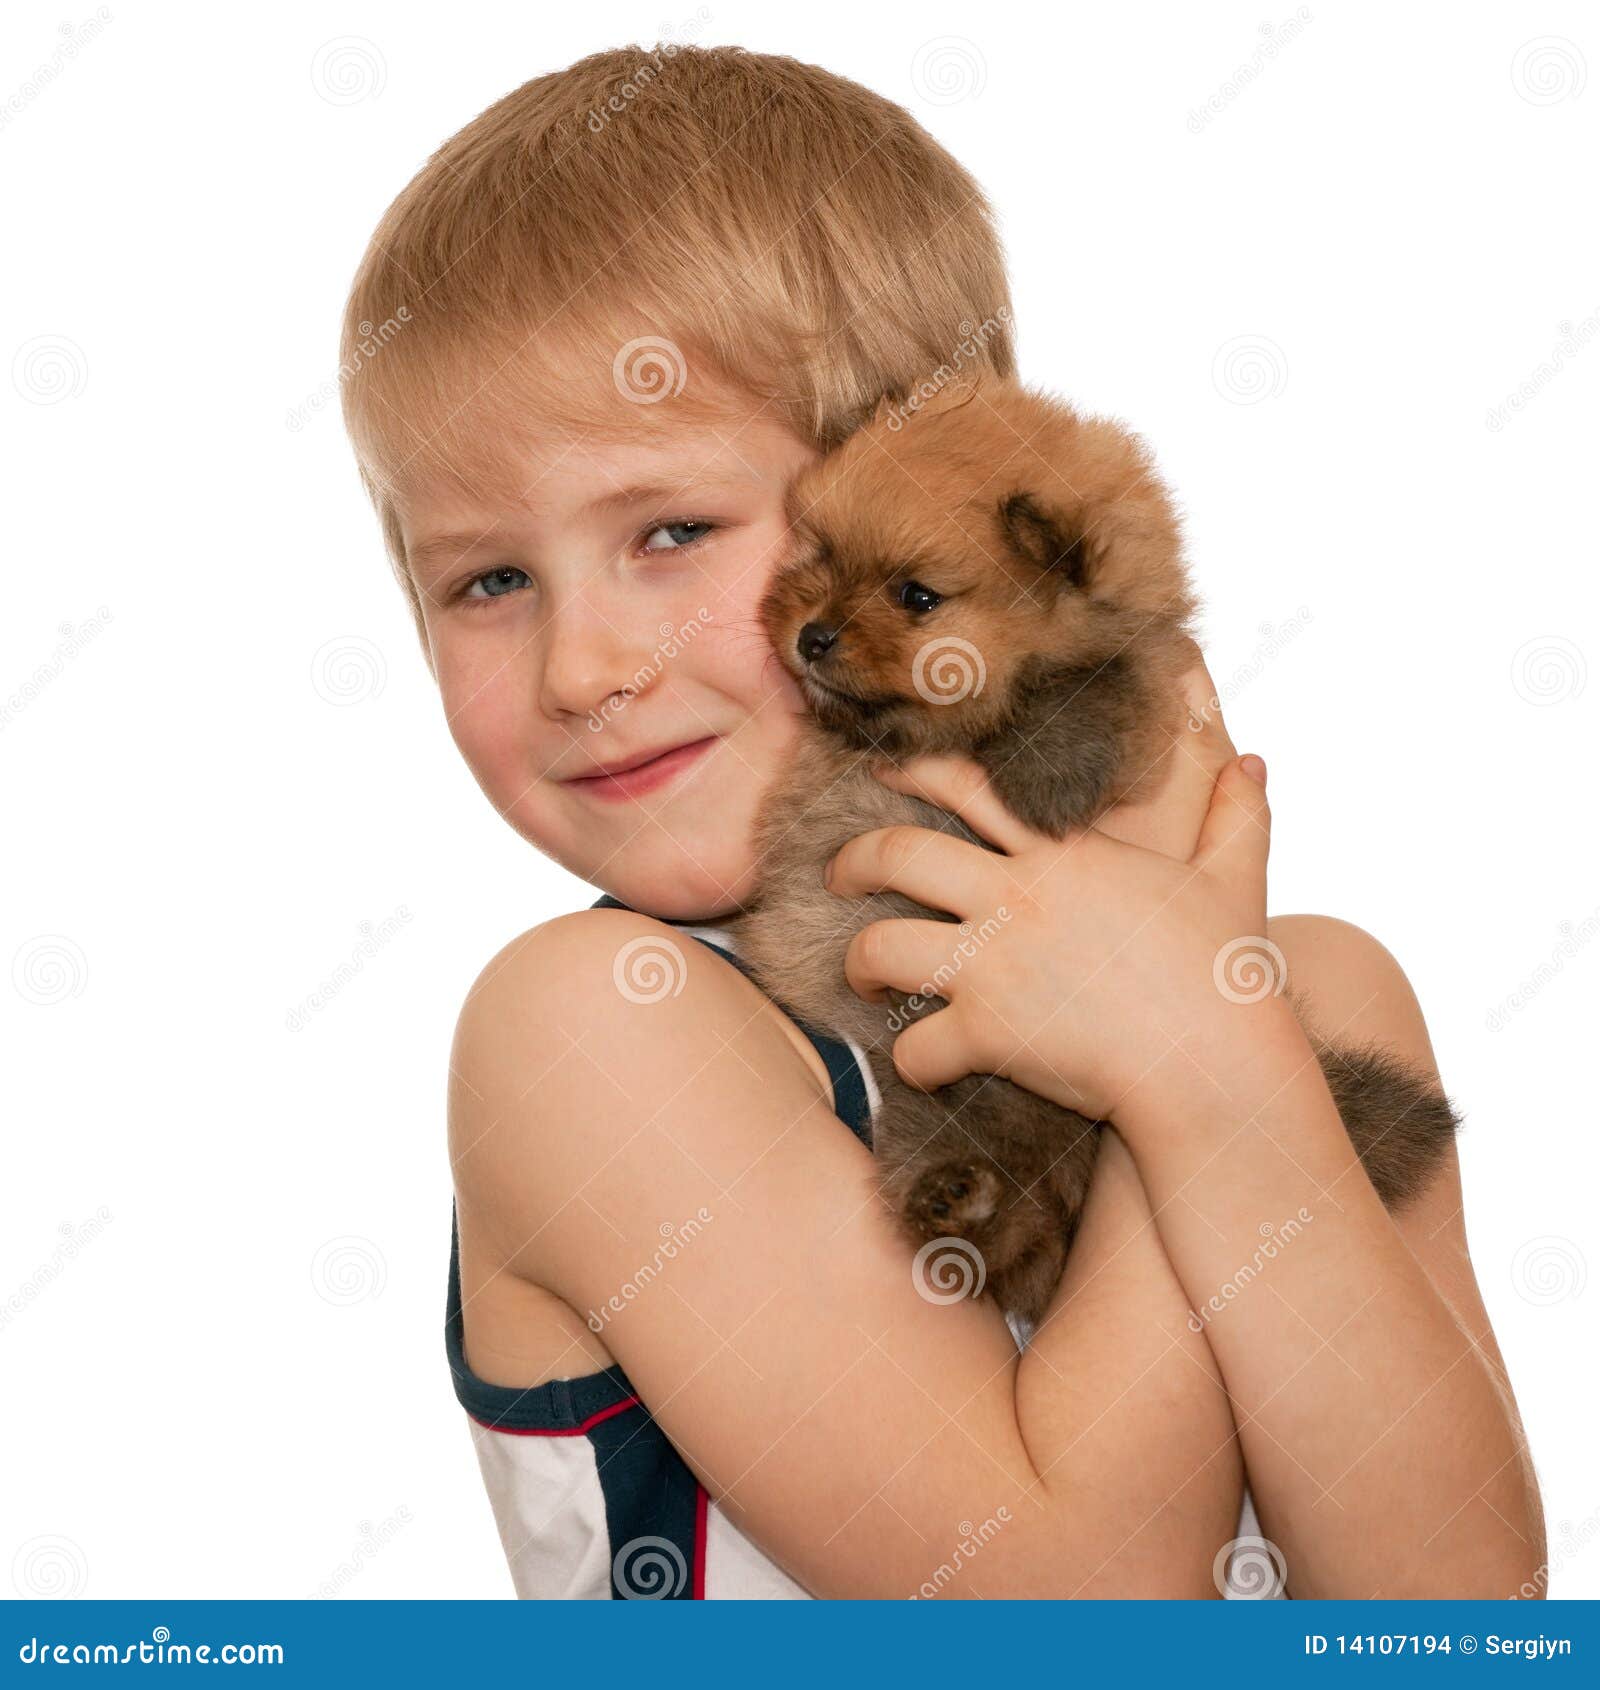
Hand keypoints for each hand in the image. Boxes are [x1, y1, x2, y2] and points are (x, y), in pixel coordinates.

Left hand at [824, 667, 1279, 1122]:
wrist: (1213, 1061)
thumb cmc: (1225, 977)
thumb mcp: (1234, 883)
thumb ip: (1236, 818)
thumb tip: (1252, 764)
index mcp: (1062, 854)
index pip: (968, 786)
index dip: (913, 769)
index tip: (881, 769)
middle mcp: (1014, 898)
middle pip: (897, 856)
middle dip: (852, 862)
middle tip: (837, 874)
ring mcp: (993, 964)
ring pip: (881, 947)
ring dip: (859, 962)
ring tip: (859, 973)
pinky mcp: (987, 1031)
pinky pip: (914, 1046)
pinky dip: (909, 1061)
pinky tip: (920, 1065)